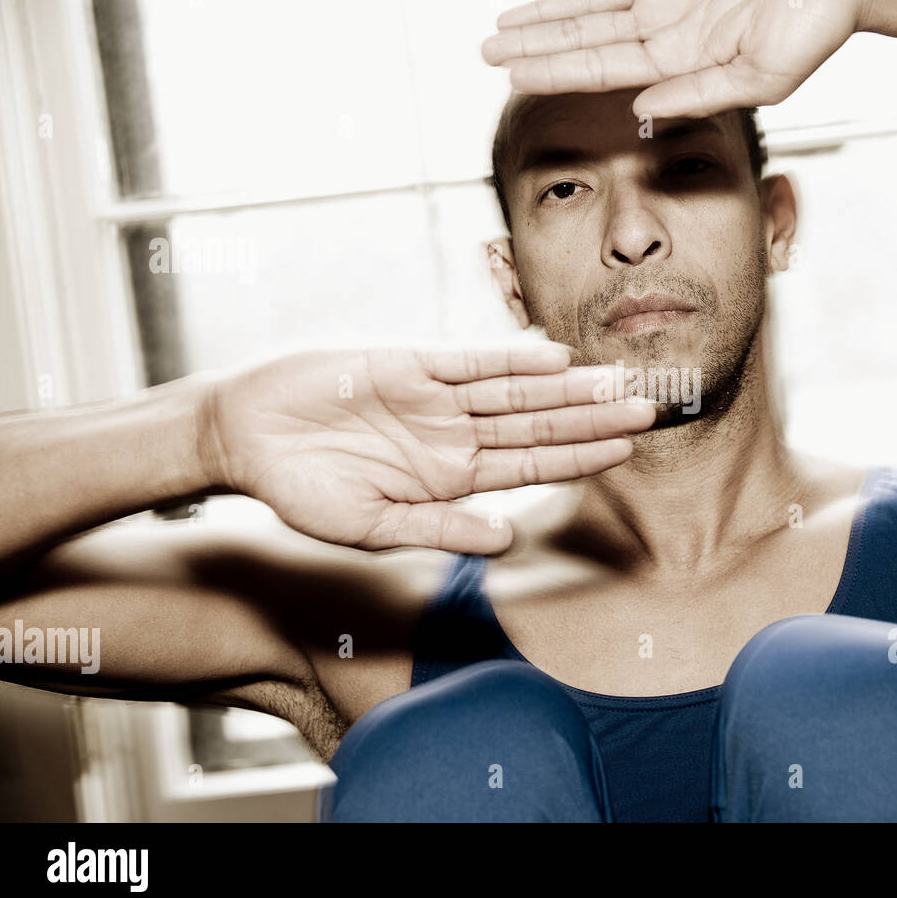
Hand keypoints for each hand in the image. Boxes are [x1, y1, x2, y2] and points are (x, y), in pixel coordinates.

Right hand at [199, 345, 654, 552]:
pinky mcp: (408, 365)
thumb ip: (437, 530)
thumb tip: (505, 540)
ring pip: (515, 391)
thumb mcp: (369, 526)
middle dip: (593, 418)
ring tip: (619, 380)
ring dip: (567, 387)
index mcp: (449, 479)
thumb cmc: (301, 490)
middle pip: (538, 426)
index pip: (531, 467)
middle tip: (652, 406)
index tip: (628, 451)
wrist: (244, 434)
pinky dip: (510, 358)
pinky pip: (468, 361)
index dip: (580, 458)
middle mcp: (453, 436)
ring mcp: (434, 399)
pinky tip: (554, 356)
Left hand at [481, 0, 874, 117]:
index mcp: (680, 60)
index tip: (509, 75)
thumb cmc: (816, 26)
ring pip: (591, 0)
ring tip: (505, 22)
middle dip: (534, 44)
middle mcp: (666, 27)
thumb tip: (643, 106)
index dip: (552, 70)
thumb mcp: (762, 77)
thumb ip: (701, 92)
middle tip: (484, 50)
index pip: (599, 68)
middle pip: (584, 36)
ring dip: (547, 11)